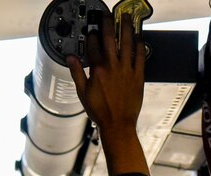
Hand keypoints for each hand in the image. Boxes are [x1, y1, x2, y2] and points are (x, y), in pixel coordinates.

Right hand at [67, 14, 148, 175]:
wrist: (118, 124)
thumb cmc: (101, 112)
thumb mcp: (83, 93)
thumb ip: (77, 73)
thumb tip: (70, 58)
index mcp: (97, 70)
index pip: (92, 45)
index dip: (91, 35)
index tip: (91, 31)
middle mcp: (112, 66)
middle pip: (110, 38)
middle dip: (107, 23)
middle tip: (106, 15)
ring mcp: (126, 70)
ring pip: (127, 42)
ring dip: (126, 28)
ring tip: (125, 18)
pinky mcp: (138, 76)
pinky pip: (140, 56)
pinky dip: (139, 45)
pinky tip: (138, 38)